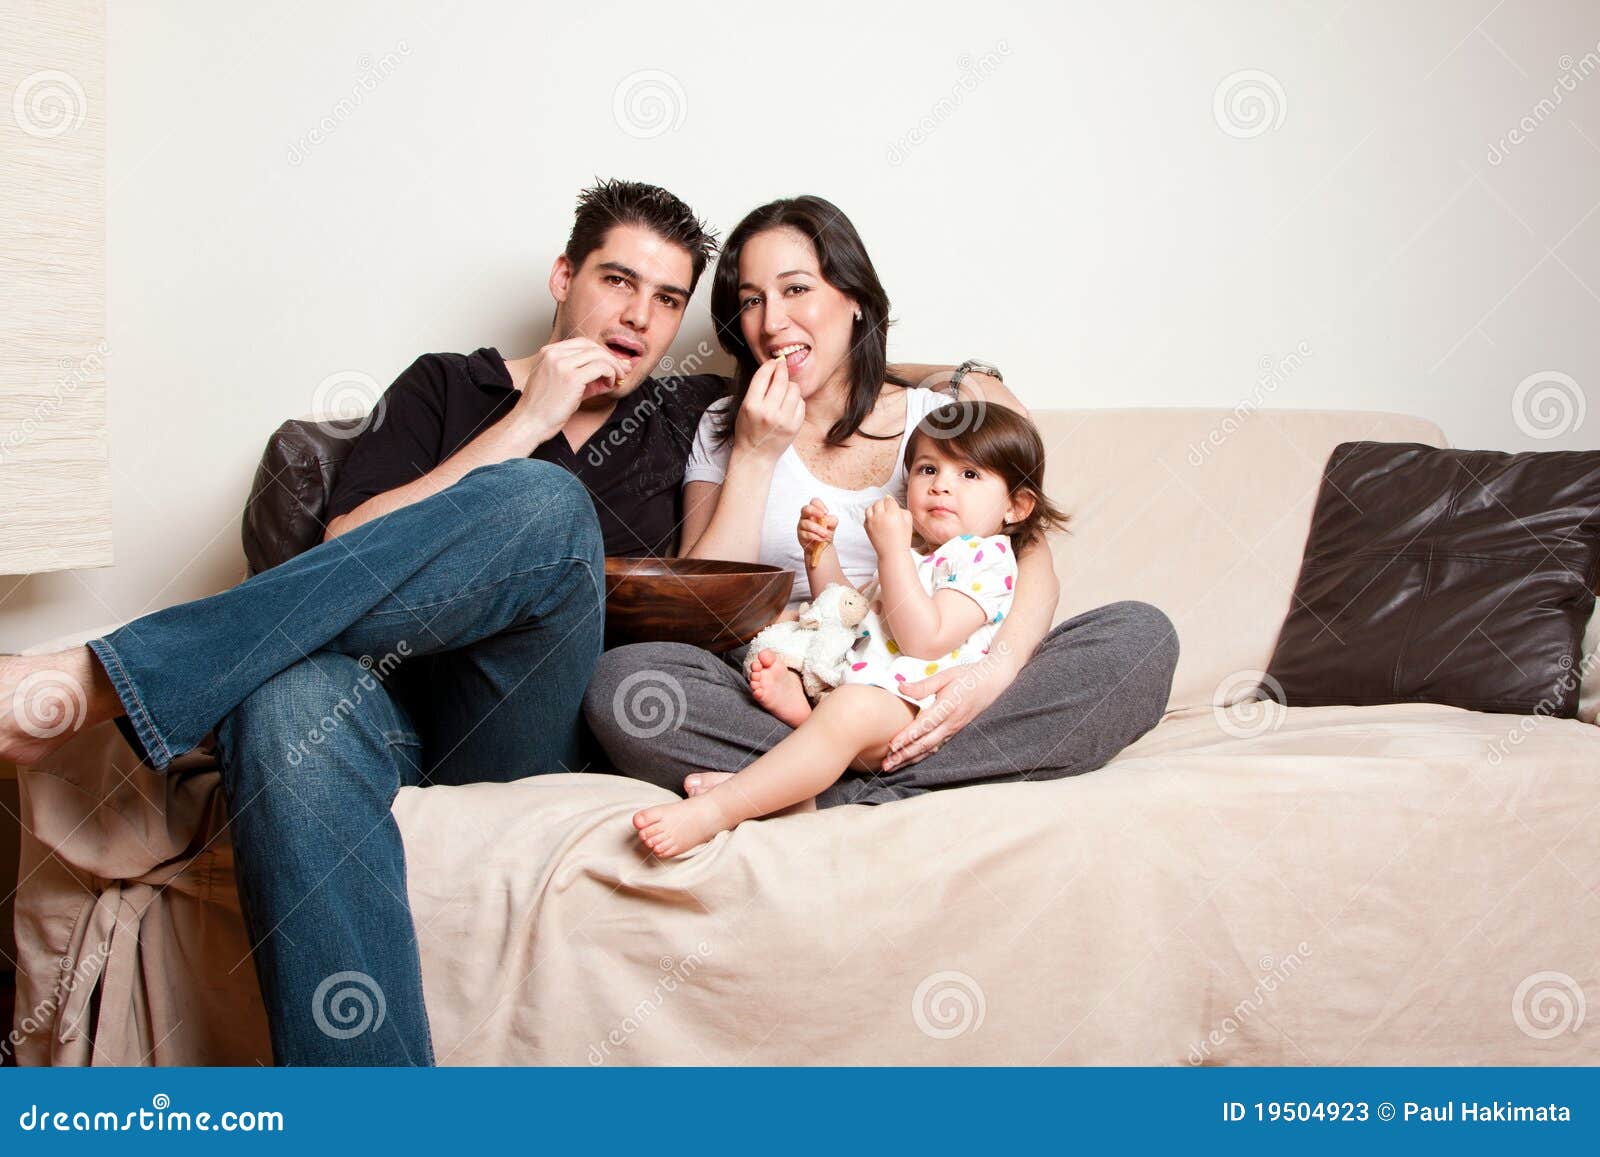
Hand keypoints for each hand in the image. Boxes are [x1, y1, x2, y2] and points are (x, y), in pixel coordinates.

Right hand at [510, 338, 628, 444]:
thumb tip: (612, 372)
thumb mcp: (563, 384)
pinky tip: (610, 384)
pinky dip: (611, 374)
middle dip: (609, 357)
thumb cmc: (544, 408)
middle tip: (621, 370)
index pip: (582, 343)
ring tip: (617, 379)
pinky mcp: (571, 378)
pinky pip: (600, 367)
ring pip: (598, 355)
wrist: (529, 422)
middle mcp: (554, 354)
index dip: (599, 353)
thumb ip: (585, 375)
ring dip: (613, 366)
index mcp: (548, 352)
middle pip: (591, 346)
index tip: (611, 364)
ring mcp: (562, 364)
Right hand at [733, 354, 804, 461]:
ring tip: (784, 391)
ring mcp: (783, 420)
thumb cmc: (748, 430)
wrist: (756, 455)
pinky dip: (796, 400)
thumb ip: (758, 388)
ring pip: (794, 389)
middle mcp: (768, 412)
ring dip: (790, 386)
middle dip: (782, 370)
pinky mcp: (795, 426)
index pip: (763, 376)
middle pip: (781, 380)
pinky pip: (801, 403)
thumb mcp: (745, 407)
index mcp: (751, 405)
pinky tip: (789, 405)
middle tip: (782, 366)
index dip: (770, 365)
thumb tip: (773, 366)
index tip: (774, 362)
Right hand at [797, 498, 836, 564]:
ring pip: (806, 523)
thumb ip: (832, 520)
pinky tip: (820, 538)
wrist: (823, 546)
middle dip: (814, 511)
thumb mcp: (832, 525)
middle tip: (822, 516)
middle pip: (805, 509)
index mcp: (814, 512)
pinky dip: (815, 536)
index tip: (826, 512)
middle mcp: (806, 517)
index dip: (819, 505)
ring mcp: (802, 526)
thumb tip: (827, 519)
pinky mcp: (801, 535)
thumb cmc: (825, 533)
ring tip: (825, 534)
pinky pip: (806, 534)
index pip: (814, 502)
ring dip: (817, 528)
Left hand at [864, 496, 913, 556]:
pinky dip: (871, 516)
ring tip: (880, 513)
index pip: (889, 500)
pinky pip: (866, 516)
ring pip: (870, 507)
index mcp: (893, 514)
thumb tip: (892, 502)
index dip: (891, 502)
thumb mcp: (909, 521)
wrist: (892, 553)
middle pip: (879, 502)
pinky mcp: (866, 527)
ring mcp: (872, 522)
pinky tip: (877, 521)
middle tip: (887, 510)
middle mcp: (881, 516)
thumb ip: (902, 509)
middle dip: (883, 505)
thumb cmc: (902, 539)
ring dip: (875, 508)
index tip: (892, 504)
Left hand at [882, 647, 1018, 771]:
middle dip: (905, 755)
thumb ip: (923, 685)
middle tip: (887, 764)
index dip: (908, 736)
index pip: (924, 725)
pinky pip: (937, 746)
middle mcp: (951, 722)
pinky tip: (911, 760)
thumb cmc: (968, 676)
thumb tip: (900, 687)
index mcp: (948, 706)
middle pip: (926, 743)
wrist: (993, 681)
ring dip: (911, 758)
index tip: (892, 745)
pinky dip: (922, 755)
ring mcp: (954, 728)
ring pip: (930, 748)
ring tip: (894, 766)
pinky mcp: (955, 731)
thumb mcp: (945, 675)